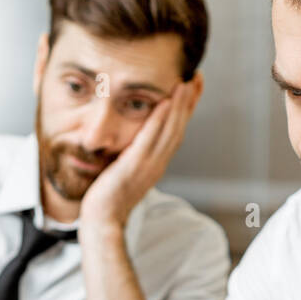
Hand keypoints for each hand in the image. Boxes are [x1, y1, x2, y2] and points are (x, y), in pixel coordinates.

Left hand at [78, 73, 202, 231]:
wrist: (102, 221)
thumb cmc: (108, 199)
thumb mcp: (124, 173)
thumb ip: (131, 157)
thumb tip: (130, 143)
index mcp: (156, 164)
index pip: (175, 132)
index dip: (185, 110)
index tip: (192, 88)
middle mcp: (158, 164)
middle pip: (179, 128)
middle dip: (190, 102)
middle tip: (197, 78)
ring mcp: (149, 165)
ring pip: (170, 130)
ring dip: (180, 105)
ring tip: (187, 82)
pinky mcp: (135, 166)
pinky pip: (150, 139)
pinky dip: (160, 119)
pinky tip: (166, 101)